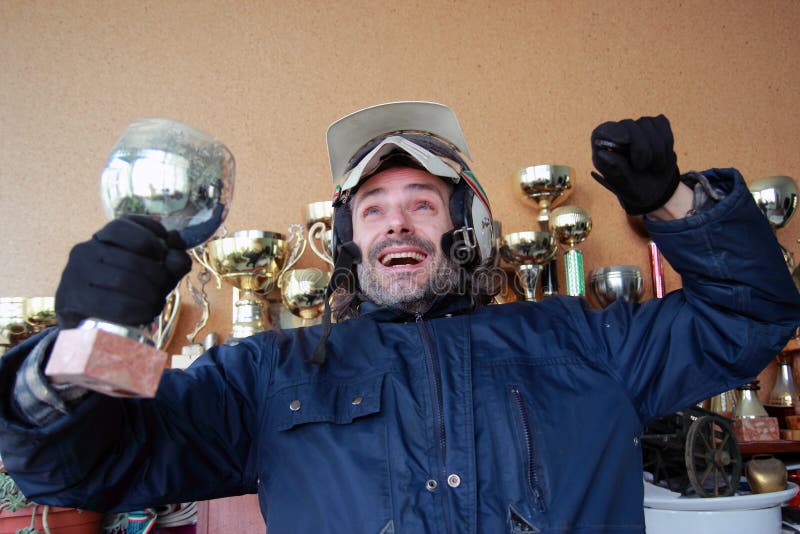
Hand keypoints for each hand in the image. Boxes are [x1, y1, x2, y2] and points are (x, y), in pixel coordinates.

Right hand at [55, 215, 191, 328]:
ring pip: (123, 280)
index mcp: (101, 238)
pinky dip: (137, 310)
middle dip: (158, 276)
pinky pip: (113, 304)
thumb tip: (178, 256)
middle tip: (165, 289)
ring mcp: (74, 274)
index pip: (124, 226)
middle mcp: (84, 250)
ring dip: (150, 295)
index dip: (151, 240)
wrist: (89, 325)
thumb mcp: (153, 271)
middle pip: (131, 259)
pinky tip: (146, 315)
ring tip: (157, 303)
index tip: (164, 255)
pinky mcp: (71, 299)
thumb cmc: (126, 291)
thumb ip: (171, 261)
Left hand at [590, 114, 680, 214]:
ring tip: (654, 167)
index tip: (625, 140)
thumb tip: (602, 153)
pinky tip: (662, 157)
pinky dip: (667, 143)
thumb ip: (616, 168)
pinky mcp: (653, 125)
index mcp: (602, 148)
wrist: (656, 189)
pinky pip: (661, 124)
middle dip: (641, 148)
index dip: (615, 132)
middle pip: (629, 125)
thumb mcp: (625, 184)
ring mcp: (635, 127)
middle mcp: (617, 134)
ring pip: (647, 123)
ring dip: (656, 150)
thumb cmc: (634, 188)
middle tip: (642, 167)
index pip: (604, 131)